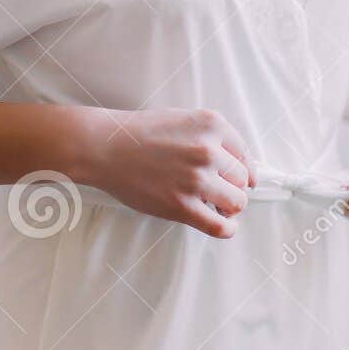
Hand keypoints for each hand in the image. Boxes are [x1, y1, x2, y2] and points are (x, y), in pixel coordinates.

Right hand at [83, 107, 255, 238]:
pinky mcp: (182, 206)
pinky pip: (220, 226)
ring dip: (229, 207)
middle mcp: (208, 150)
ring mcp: (196, 179)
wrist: (104, 148)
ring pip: (237, 202)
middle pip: (241, 180)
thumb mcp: (183, 120)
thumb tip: (238, 168)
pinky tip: (224, 225)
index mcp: (211, 125)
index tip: (242, 181)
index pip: (244, 155)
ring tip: (215, 205)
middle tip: (216, 191)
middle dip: (231, 188)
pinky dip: (227, 228)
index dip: (243, 170)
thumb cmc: (140, 134)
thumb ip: (210, 138)